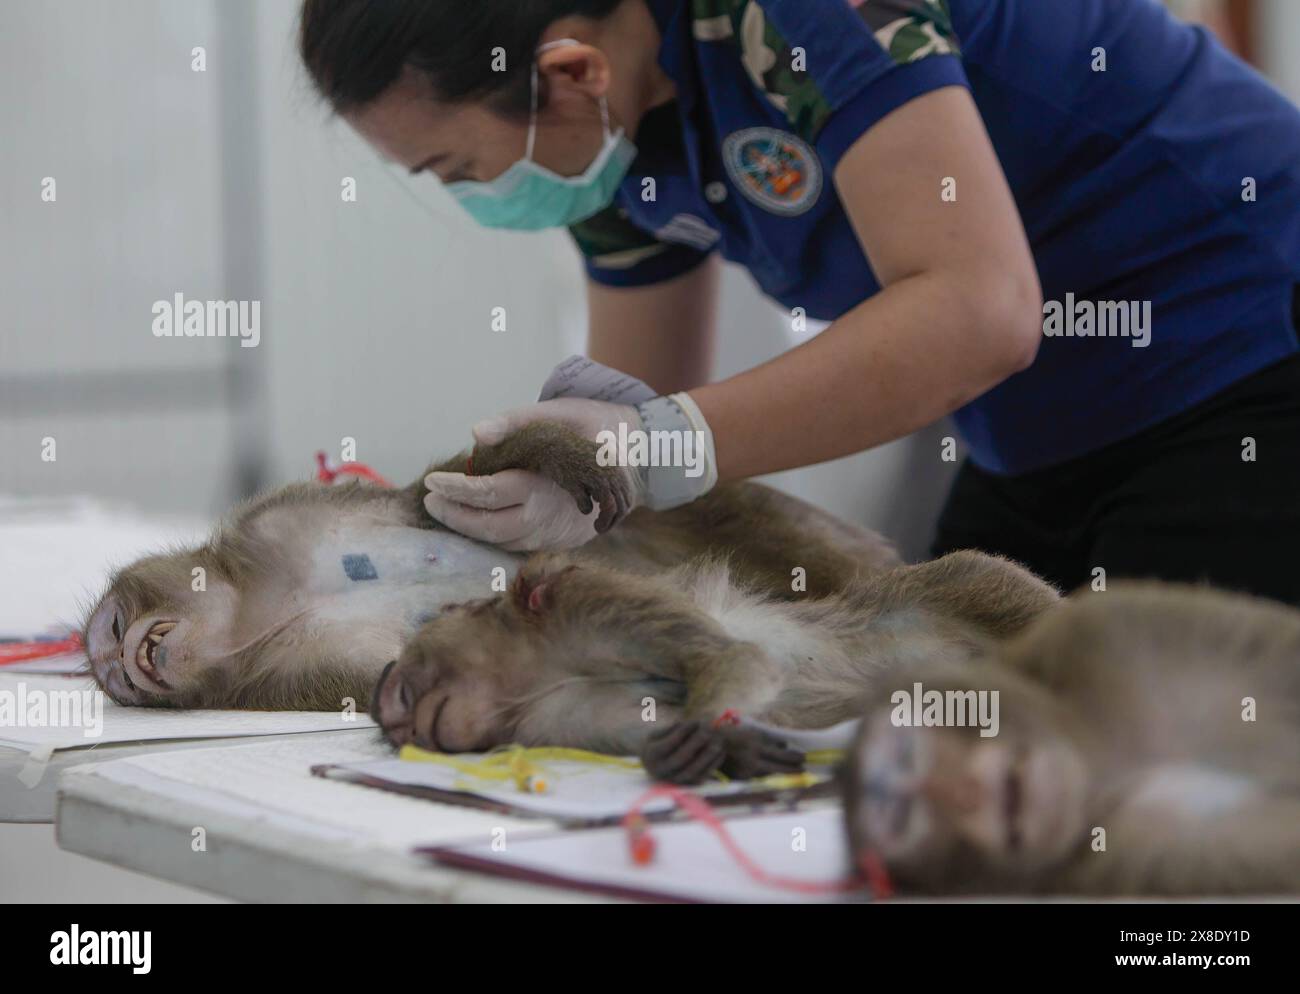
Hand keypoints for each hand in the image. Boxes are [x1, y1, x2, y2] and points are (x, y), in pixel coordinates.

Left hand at [423, 400, 644, 550]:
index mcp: (545, 487)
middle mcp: (549, 519)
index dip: (454, 490)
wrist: (644, 456)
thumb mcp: (561, 413)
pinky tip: (478, 519)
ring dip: (471, 528)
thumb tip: (475, 434)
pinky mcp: (562, 541)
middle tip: (430, 501)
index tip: (431, 482)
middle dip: (454, 517)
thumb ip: (516, 421)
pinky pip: (518, 544)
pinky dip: (494, 534)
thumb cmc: (597, 428)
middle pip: (488, 529)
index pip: (487, 494)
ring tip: (447, 509)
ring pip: (502, 542)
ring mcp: (556, 535)